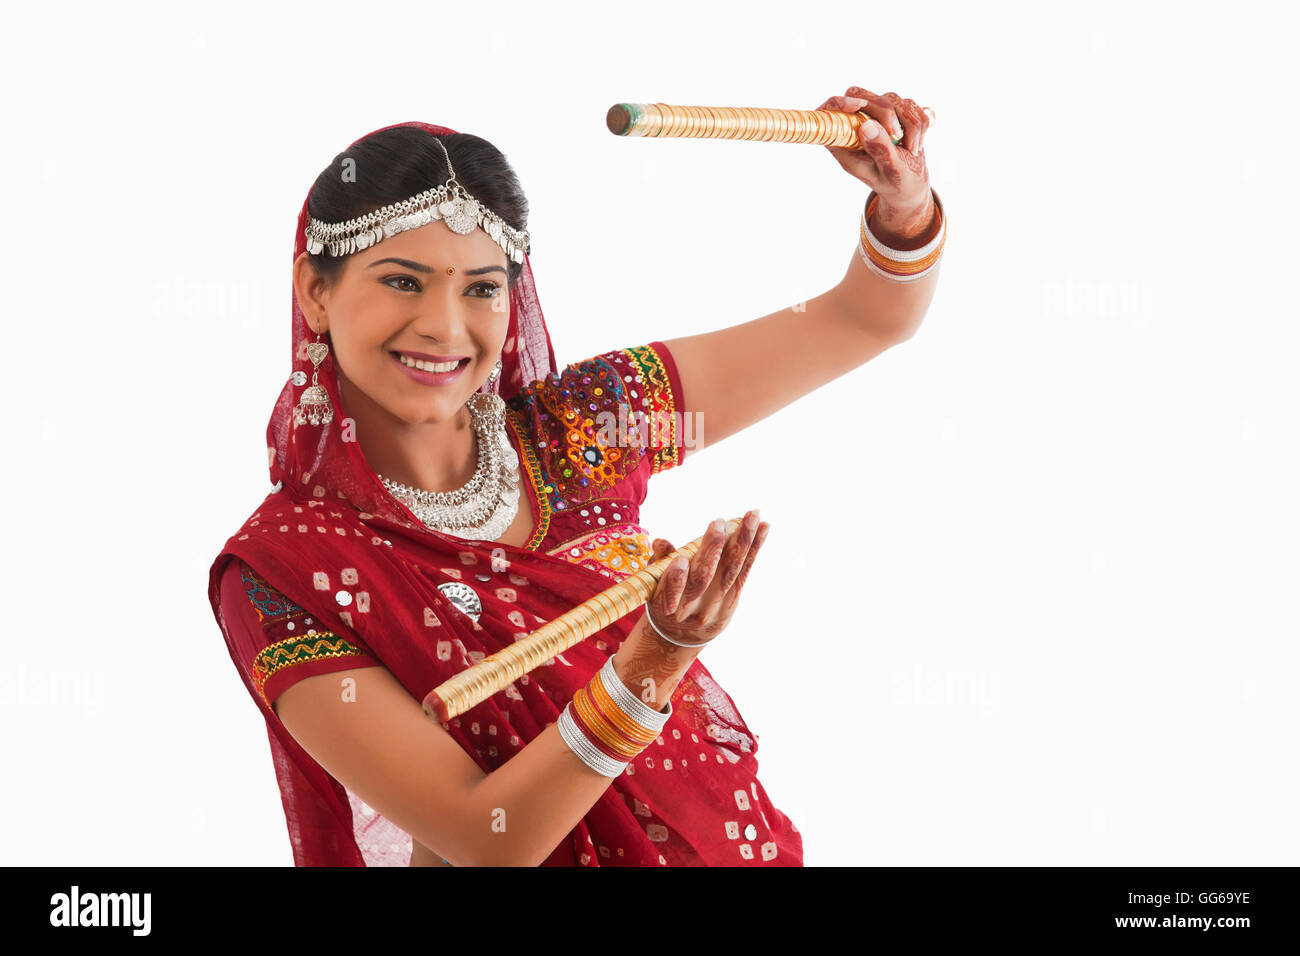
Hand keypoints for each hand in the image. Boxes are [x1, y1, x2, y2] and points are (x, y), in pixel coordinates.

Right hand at [643, 509, 769, 646]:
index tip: (680, 561)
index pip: (670, 592)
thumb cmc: (664, 598)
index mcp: (665, 605)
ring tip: (752, 516)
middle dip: (712, 549)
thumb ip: (658, 562)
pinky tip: (763, 527)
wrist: (682, 636)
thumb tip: (660, 542)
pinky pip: (744, 572)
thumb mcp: (653, 585)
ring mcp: (715, 606)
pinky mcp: (733, 601)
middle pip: (703, 579)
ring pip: (730, 572)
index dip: (676, 579)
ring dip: (743, 542)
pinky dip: (754, 548)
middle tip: (718, 522)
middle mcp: (692, 609)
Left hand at [815, 85, 932, 226]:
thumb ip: (879, 150)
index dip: (839, 103)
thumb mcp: (889, 171)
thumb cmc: (895, 182)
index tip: (857, 106)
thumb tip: (867, 126)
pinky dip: (920, 123)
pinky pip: (909, 104)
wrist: (911, 182)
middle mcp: (857, 124)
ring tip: (912, 149)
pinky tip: (916, 143)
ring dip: (910, 124)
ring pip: (891, 98)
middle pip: (862, 95)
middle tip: (898, 136)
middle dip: (887, 112)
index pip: (830, 112)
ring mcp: (876, 115)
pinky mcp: (894, 111)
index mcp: (844, 142)